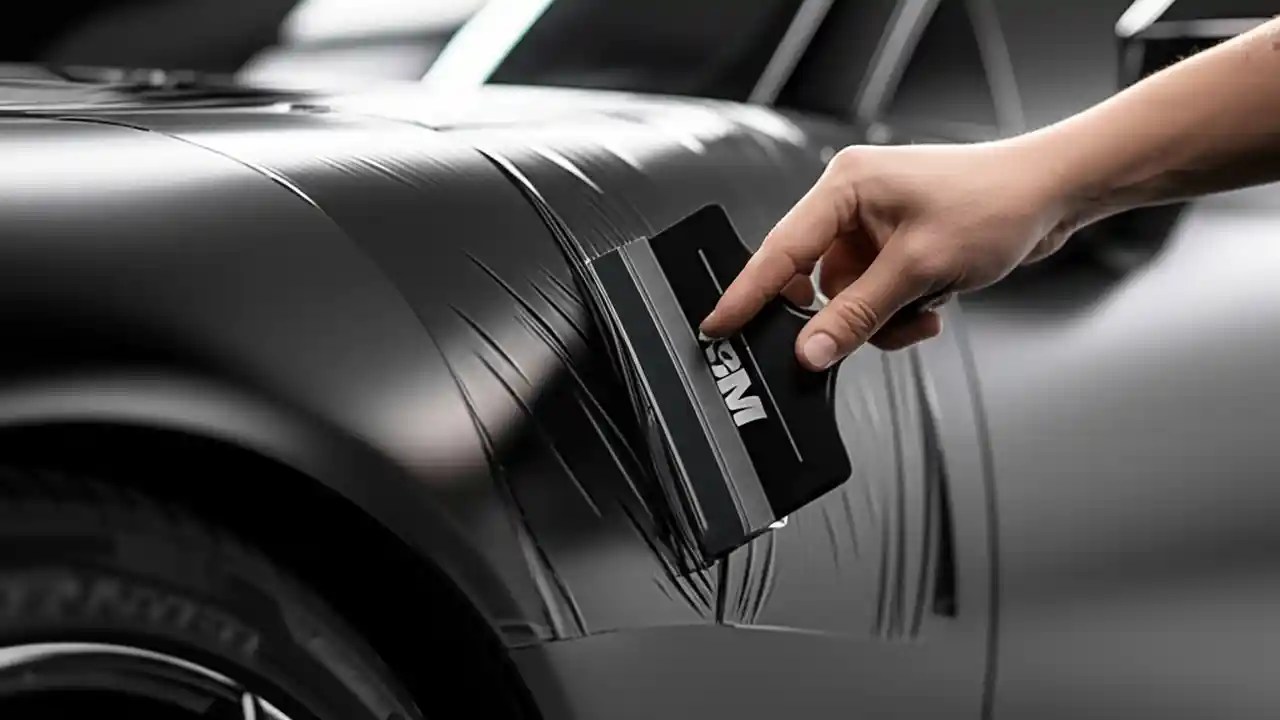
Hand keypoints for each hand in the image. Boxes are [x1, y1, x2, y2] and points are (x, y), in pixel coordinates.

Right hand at [699, 140, 1078, 368]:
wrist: (1054, 195)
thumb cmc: (994, 204)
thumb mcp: (919, 270)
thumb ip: (857, 315)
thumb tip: (810, 351)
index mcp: (845, 186)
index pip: (780, 249)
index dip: (747, 293)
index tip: (717, 327)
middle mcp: (852, 203)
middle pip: (815, 281)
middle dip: (847, 313)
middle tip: (867, 329)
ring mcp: (875, 227)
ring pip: (849, 299)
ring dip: (883, 318)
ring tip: (924, 309)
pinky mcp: (896, 248)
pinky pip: (876, 298)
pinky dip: (900, 313)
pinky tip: (934, 305)